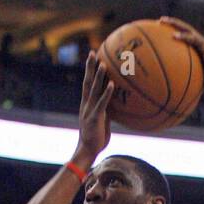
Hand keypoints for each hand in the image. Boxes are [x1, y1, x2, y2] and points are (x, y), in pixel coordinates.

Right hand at [75, 52, 112, 166]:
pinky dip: (107, 93)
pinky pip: (102, 103)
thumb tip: (117, 104)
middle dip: (89, 67)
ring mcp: (90, 110)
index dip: (89, 70)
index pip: (87, 83)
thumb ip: (106, 110)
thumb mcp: (102, 120)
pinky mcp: (95, 118)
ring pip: (93, 90)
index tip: (92, 57)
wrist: (87, 150)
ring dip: (98, 76)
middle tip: (93, 52)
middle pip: (87, 82)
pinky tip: (112, 84)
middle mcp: (86, 104)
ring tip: (103, 64)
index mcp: (87, 104)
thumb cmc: (96, 137)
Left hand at [159, 17, 203, 89]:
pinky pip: (193, 39)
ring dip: (174, 24)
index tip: (163, 31)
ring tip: (162, 21)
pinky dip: (183, 37)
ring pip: (187, 29)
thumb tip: (177, 90)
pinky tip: (173, 36)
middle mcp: (201, 43)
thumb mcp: (199, 80)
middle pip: (185, 29)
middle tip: (159, 21)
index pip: (187, 37)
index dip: (176, 32)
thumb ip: (190, 80)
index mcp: (200, 49)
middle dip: (172, 23)